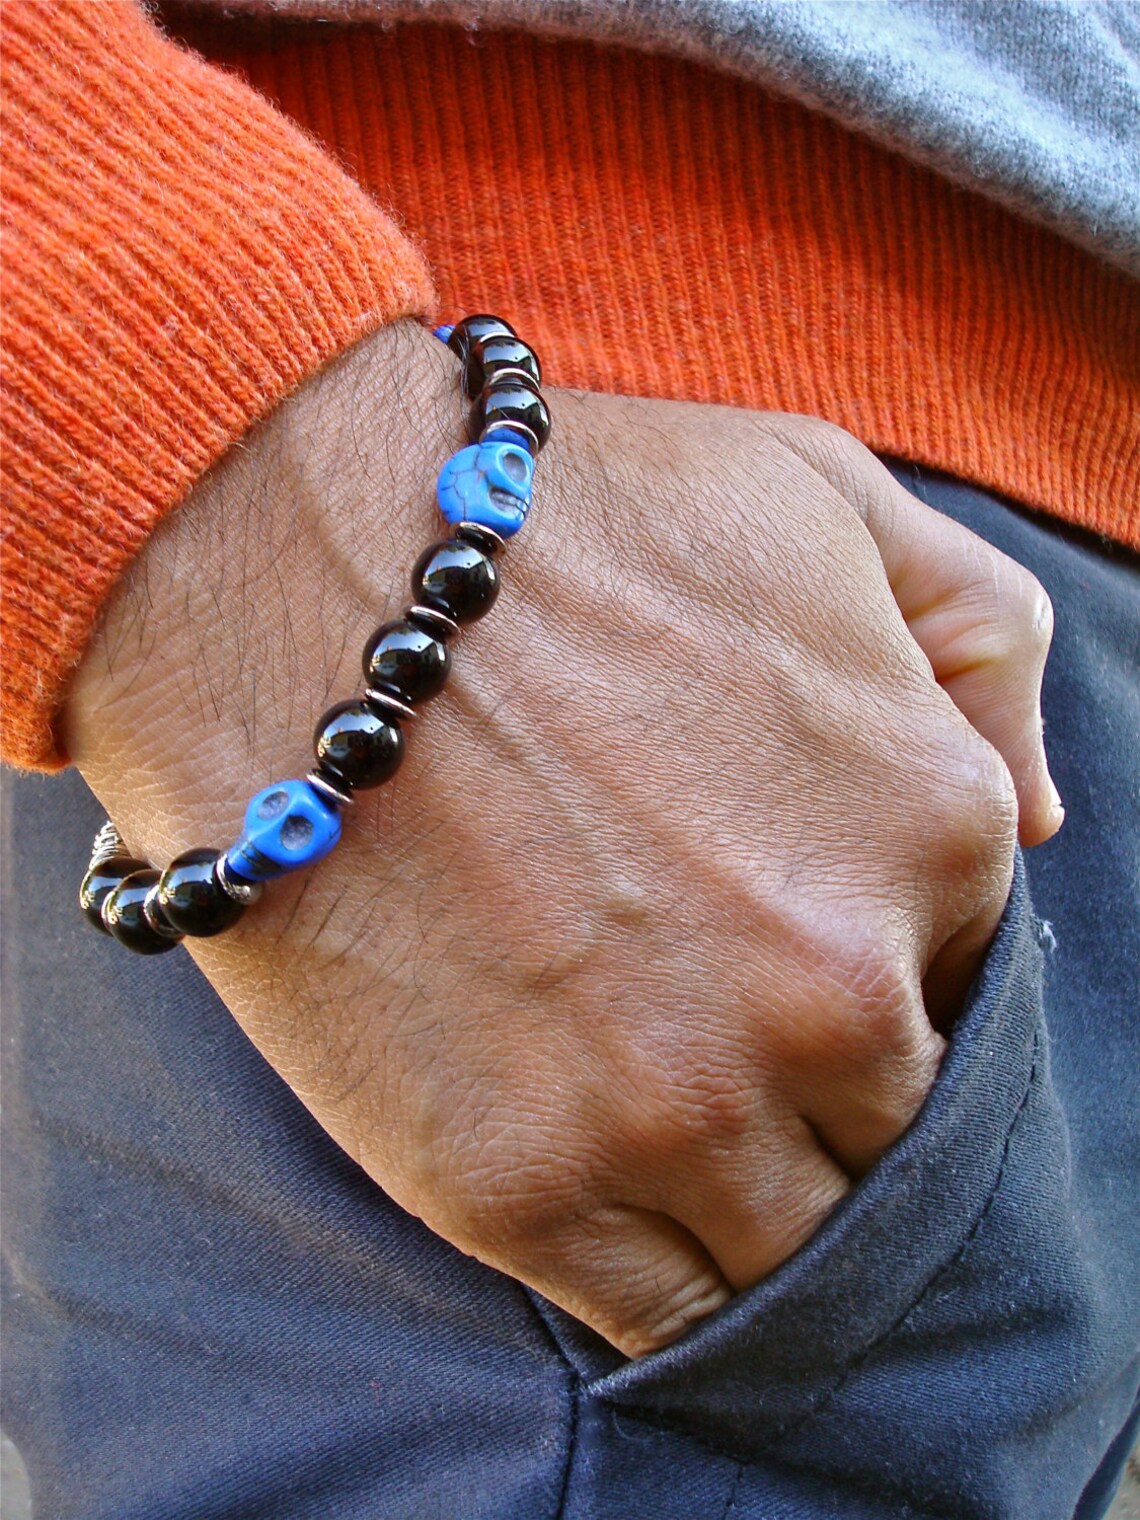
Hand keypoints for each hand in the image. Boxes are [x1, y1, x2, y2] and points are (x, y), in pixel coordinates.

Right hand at [66, 322, 1033, 1355]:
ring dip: (762, 1198)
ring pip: (802, 1247)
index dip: (886, 963)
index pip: (977, 980)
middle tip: (722, 1022)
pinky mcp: (525, 1189)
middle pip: (899, 1126)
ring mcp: (681, 1106)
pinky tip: (626, 1196)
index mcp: (934, 827)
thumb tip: (1042, 822)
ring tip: (670, 1116)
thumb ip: (986, 642)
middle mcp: (835, 987)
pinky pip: (668, 1319)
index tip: (792, 933)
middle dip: (835, 1088)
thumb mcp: (823, 495)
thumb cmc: (560, 519)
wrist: (289, 573)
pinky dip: (674, 1283)